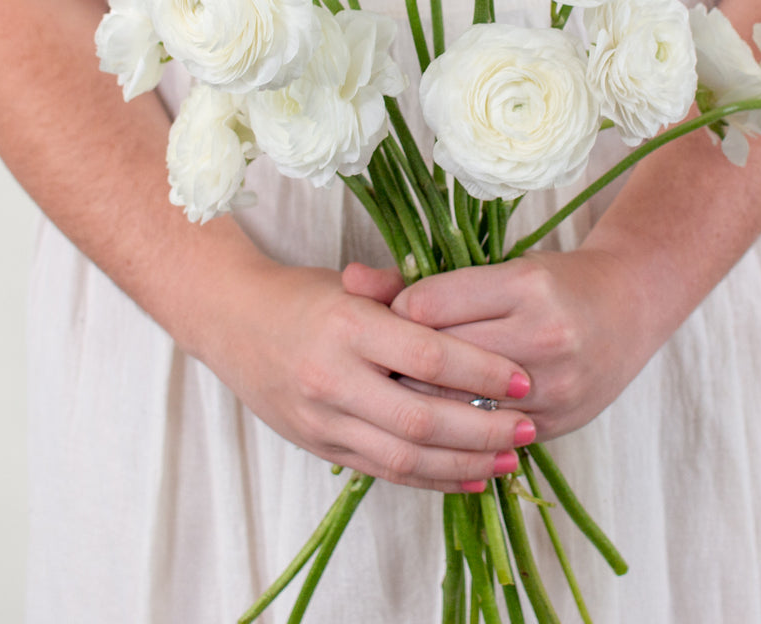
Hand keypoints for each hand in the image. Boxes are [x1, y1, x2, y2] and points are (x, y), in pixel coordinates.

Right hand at [204, 258, 535, 491]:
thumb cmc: (303, 295)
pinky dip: (431, 478)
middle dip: (482, 427)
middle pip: (421, 418)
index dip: (480, 372)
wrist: (231, 320)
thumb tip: (475, 312)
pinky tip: (470, 476)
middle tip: (528, 426)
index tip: (521, 378)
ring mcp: (322, 419)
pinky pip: (384, 471)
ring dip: (464, 462)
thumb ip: (409, 296)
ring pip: (404, 456)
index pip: (427, 356)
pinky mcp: (320, 445)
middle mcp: (332, 377)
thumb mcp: (353, 283)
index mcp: (347, 325)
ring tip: (510, 459)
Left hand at [369, 247, 661, 440]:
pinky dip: (452, 427)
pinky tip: (433, 419)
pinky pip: (483, 436)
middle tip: (371, 362)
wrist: (629, 307)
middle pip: (435, 362)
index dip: (394, 312)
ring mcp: (553, 386)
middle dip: (395, 364)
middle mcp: (542, 335)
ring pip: (454, 407)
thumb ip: (421, 278)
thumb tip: (347, 277)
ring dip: (417, 401)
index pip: (427, 306)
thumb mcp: (496, 266)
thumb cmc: (554, 281)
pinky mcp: (555, 423)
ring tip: (394, 391)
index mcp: (524, 285)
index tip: (386, 315)